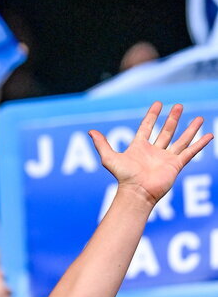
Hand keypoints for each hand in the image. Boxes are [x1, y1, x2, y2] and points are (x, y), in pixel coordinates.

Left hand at [89, 103, 211, 207]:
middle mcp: (154, 151)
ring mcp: (166, 158)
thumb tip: (90, 132)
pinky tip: (209, 136)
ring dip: (190, 129)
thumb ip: (102, 144)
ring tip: (199, 118)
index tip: (158, 104)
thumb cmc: (123, 177)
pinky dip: (200, 144)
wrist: (137, 193)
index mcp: (139, 147)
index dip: (152, 116)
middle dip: (172, 118)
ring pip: (181, 140)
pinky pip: (190, 152)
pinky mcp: (176, 165)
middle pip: (166, 131)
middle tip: (178, 106)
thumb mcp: (110, 158)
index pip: (147, 127)